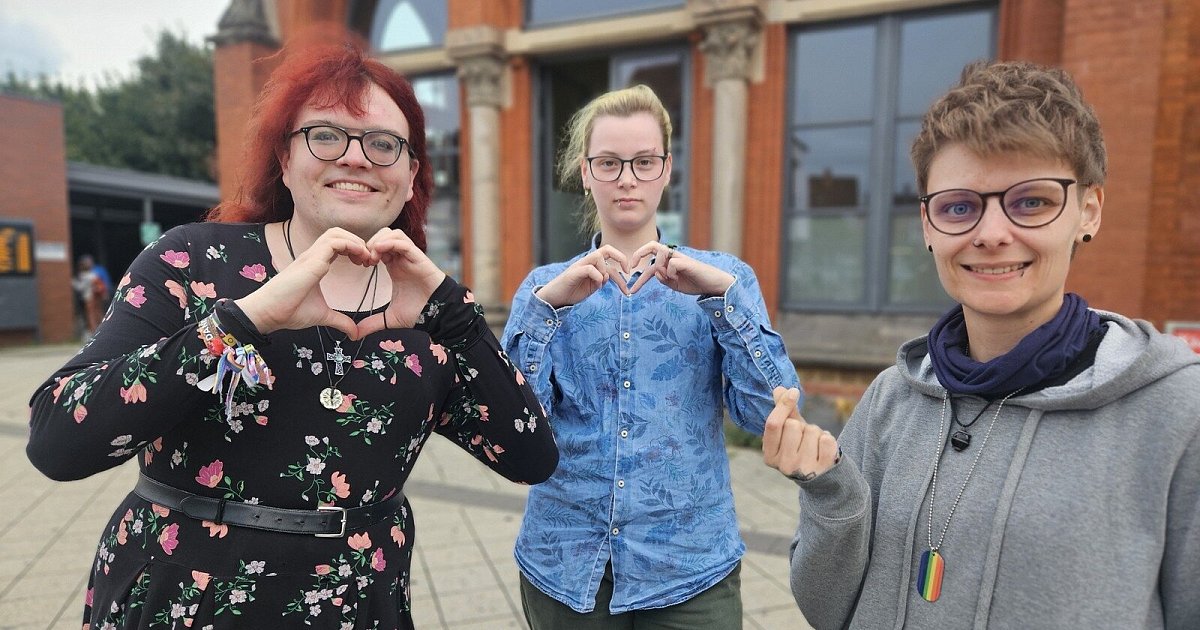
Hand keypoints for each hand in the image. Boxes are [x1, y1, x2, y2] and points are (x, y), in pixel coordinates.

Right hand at [235, 227, 374, 338]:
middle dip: (357, 241)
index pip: (337, 245)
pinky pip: (334, 242)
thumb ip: (340, 321)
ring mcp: (311, 256)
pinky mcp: (311, 261)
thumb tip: (355, 333)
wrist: (268, 314)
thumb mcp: (322, 316)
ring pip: (336, 233)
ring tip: (365, 258)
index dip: (354, 249)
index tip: (365, 264)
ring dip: (355, 241)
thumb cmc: (289, 311)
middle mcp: (313, 256)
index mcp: (315, 264)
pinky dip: (350, 245)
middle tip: (369, 259)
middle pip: (338, 233)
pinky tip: (360, 258)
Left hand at [355, 227, 446, 335]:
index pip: (378, 246)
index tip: (360, 264)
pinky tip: (379, 253)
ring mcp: (411, 256)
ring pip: (393, 233)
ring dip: (379, 241)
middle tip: (365, 259)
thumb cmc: (419, 312)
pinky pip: (403, 241)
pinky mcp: (419, 257)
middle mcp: (402, 258)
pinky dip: (389, 243)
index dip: (366, 251)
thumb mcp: (389, 318)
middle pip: (384, 234)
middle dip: (370, 242)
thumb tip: (354, 334)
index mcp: (394, 266)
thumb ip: (372, 323)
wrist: (439, 314)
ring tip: (373, 257)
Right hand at [535, 245, 629, 307]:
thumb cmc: (573, 291)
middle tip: (627, 271)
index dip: (621, 260)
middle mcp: (586, 262)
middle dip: (620, 258)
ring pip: (598, 256)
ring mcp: (579, 266)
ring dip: (605, 270)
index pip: (609, 254)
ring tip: (602, 283)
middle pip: (606, 249)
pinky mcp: (573, 273)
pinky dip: (597, 276)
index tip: (628, 273)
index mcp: (592, 264)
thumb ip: (601, 280)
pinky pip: (589, 268)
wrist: (555, 298)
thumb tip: (609, 276)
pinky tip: (597, 285)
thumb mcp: (592, 286)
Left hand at [627, 242, 734, 296]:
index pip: (649, 256)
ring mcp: (680, 257)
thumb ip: (664, 279)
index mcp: (668, 261)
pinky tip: (678, 278)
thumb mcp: (674, 284)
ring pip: (659, 254)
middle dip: (638, 254)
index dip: (638, 262)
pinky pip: (671, 264)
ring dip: (659, 269)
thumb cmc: (694, 283)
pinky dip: (670, 273)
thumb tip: (656, 273)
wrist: (713, 285)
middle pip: (652, 246)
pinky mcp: (686, 261)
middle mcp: (673, 256)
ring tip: (670, 279)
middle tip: (631, 267)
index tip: (630, 277)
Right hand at [762, 386, 838, 480]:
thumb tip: (779, 389)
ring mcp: (804, 469)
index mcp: (770, 456)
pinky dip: (829, 440)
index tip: (793, 391)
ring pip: (812, 430)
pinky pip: (827, 439)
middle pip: (793, 425)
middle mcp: (784, 465)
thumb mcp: (789, 433)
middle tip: (805, 439)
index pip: (773, 424)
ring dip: (816, 433)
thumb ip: (784, 412)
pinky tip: (824, 451)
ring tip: (815, 446)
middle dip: (802, 426)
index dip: (783, 405)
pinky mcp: (823, 469)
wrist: (823, 479)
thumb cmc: (802, 450)